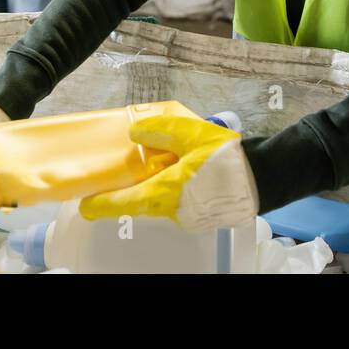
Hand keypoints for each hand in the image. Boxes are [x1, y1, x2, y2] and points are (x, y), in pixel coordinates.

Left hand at [80, 114, 258, 232]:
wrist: (263, 177)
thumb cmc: (228, 158)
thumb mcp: (192, 134)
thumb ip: (160, 131)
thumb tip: (134, 131)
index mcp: (162, 193)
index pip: (119, 204)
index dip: (98, 204)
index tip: (85, 202)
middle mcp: (170, 211)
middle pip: (139, 202)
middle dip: (133, 186)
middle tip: (129, 167)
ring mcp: (186, 218)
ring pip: (159, 202)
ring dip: (157, 185)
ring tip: (167, 161)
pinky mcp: (200, 217)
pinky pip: (178, 204)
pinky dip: (174, 190)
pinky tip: (185, 171)